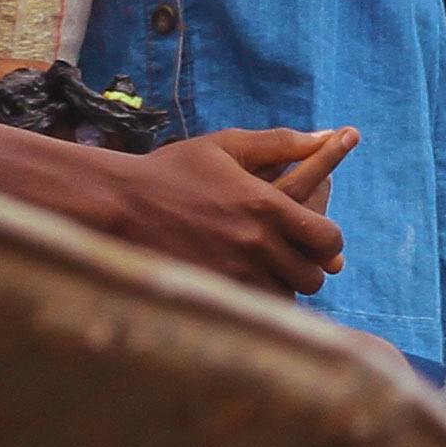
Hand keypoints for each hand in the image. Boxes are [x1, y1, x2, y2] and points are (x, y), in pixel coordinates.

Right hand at [112, 125, 355, 293]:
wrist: (117, 204)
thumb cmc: (172, 169)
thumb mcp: (226, 146)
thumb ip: (281, 142)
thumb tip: (328, 135)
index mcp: (267, 206)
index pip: (328, 239)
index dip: (328, 242)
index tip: (316, 237)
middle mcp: (255, 244)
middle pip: (311, 276)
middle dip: (307, 267)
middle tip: (293, 257)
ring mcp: (232, 274)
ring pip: (284, 299)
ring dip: (282, 287)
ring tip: (268, 271)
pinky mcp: (210, 293)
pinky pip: (252, 311)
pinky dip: (256, 301)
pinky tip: (245, 284)